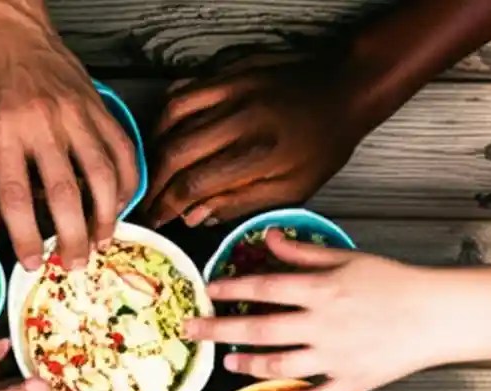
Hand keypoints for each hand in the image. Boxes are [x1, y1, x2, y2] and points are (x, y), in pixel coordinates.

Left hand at [0, 0, 137, 268]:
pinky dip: (126, 182)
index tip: (33, 262)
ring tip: (102, 241)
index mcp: (2, 133)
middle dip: (73, 236)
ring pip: (102, 174)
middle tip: (76, 263)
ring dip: (107, 215)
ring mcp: (76, 113)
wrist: (8, 30)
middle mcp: (41, 124)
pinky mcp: (99, 106)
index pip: (17, 197)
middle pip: (65, 192)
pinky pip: (123, 149)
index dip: (27, 237)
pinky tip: (119, 204)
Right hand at [144, 55, 368, 228]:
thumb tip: (194, 217)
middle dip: (153, 182)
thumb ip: (240, 203)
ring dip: (153, 147)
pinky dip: (167, 113)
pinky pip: (185, 90)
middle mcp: (241, 119)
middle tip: (145, 200)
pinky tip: (164, 132)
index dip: (168, 204)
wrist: (345, 91)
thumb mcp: (292, 189)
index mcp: (259, 154)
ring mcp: (233, 90)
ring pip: (172, 117)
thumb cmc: (322, 146)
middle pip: (176, 152)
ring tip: (150, 169)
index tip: (155, 218)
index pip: (196, 183)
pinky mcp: (229, 72)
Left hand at [182, 228, 447, 390]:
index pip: (263, 289)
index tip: (207, 290)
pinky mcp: (352, 381)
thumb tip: (269, 237)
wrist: (438, 314)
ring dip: (248, 364)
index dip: (230, 288)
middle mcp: (321, 325)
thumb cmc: (395, 281)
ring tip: (228, 361)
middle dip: (218, 329)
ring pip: (279, 366)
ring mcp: (335, 357)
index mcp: (320, 290)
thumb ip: (303, 253)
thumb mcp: (347, 258)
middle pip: (258, 329)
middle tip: (191, 331)